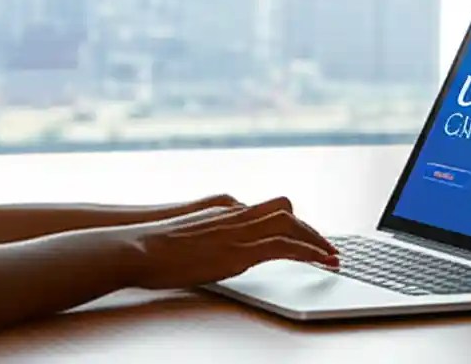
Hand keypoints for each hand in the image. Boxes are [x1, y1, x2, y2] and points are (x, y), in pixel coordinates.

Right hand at [121, 197, 339, 289]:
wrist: (137, 246)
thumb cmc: (153, 247)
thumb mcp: (185, 236)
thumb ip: (206, 237)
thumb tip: (217, 250)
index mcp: (222, 209)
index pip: (266, 210)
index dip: (290, 225)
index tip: (304, 238)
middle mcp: (235, 213)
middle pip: (285, 212)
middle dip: (308, 230)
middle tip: (327, 247)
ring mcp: (238, 230)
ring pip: (291, 226)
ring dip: (315, 241)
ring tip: (333, 257)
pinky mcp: (239, 250)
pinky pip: (284, 246)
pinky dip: (307, 252)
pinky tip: (319, 261)